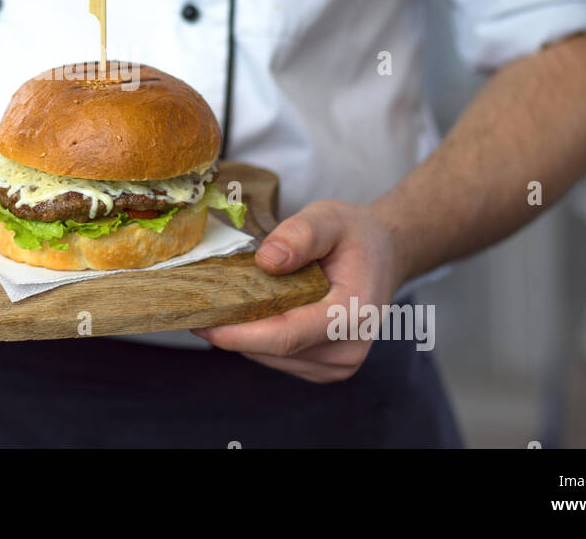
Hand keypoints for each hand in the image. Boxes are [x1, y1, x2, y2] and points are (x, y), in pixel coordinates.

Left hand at [193, 200, 404, 382]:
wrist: (384, 253)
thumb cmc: (355, 235)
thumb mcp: (329, 218)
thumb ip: (300, 235)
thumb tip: (267, 260)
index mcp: (352, 315)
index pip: (286, 336)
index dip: (238, 334)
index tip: (200, 322)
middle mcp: (347, 349)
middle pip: (273, 349)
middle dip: (234, 329)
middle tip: (201, 301)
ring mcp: (337, 365)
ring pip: (271, 357)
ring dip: (245, 333)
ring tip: (230, 300)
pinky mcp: (324, 368)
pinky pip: (278, 358)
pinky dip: (259, 337)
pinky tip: (255, 311)